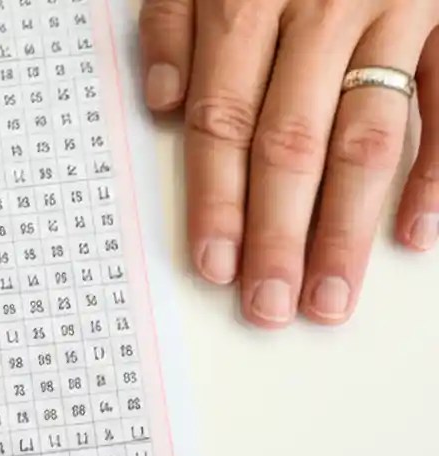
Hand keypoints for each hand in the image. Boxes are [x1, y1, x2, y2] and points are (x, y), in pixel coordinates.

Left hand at [140, 0, 438, 326]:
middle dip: (278, 234)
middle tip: (269, 307)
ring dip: (349, 225)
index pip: (224, 118)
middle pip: (293, 141)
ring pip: (369, 134)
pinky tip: (417, 235)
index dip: (216, 198)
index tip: (213, 266)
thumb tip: (160, 103)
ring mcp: (399, 9)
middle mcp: (323, 6)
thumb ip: (174, 16)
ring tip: (330, 297)